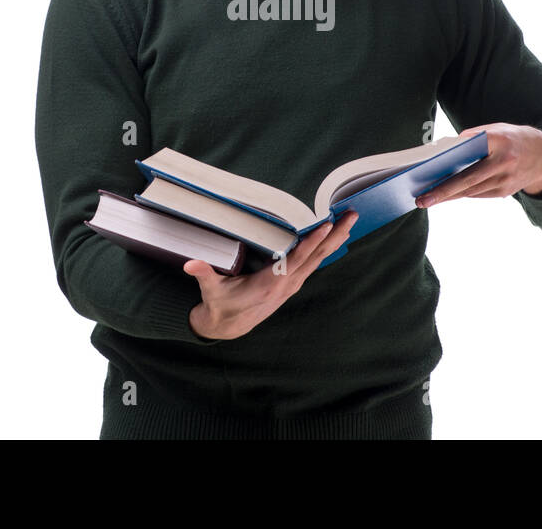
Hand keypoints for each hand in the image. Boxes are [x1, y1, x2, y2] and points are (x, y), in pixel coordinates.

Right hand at [184, 210, 357, 340]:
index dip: (311, 242)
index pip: (295, 259)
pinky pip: (313, 263)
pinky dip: (325, 249)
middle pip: (316, 256)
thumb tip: (190, 264)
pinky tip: (335, 238)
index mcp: (270, 283)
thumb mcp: (211, 290)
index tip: (326, 226)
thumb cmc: (220, 304)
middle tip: (351, 216)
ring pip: (318, 259)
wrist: (228, 326)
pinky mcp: (291, 284)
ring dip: (335, 240)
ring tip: (350, 221)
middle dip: (334, 236)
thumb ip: (203, 274)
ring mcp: (291, 285)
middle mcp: (286, 284)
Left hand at [414, 123, 541, 206]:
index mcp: (500, 141)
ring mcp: (506, 180)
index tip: (427, 177)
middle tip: (421, 200)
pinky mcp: (506, 192)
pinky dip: (462, 193)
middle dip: (442, 192)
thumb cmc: (512, 138)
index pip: (470, 159)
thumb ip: (472, 137)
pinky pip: (479, 194)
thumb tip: (445, 150)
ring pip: (471, 191)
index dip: (449, 173)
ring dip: (448, 196)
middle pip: (468, 181)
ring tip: (427, 199)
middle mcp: (504, 163)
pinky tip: (446, 195)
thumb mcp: (495, 129)